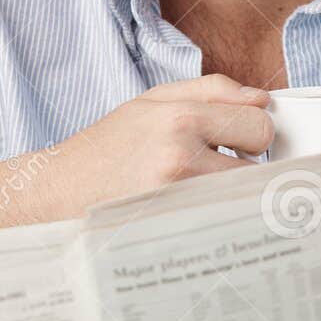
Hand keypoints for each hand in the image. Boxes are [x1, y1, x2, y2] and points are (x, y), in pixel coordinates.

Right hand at [35, 73, 272, 217]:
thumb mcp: (153, 102)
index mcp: (180, 119)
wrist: (58, 194)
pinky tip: (190, 208)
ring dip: (231, 193)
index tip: (238, 138)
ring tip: (199, 186)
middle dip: (245, 165)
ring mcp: (178, 199)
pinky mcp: (173, 230)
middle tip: (217, 165)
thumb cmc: (108, 148)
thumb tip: (262, 99)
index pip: (259, 124)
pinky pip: (221, 223)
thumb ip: (212, 90)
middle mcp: (181, 159)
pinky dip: (215, 216)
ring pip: (242, 198)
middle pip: (258, 167)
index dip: (252, 131)